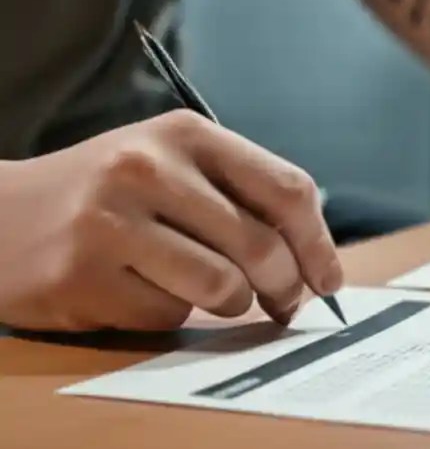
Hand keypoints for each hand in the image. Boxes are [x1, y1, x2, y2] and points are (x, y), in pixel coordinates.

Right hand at [0, 111, 341, 331]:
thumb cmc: (107, 197)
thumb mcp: (171, 167)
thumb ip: (240, 198)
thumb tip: (316, 261)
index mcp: (185, 134)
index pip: (287, 190)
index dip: (319, 244)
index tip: (328, 280)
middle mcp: (148, 168)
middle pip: (262, 245)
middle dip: (285, 287)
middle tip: (283, 304)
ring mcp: (110, 221)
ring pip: (222, 286)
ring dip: (231, 304)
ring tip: (210, 293)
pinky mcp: (82, 275)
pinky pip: (167, 313)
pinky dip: (169, 314)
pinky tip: (140, 291)